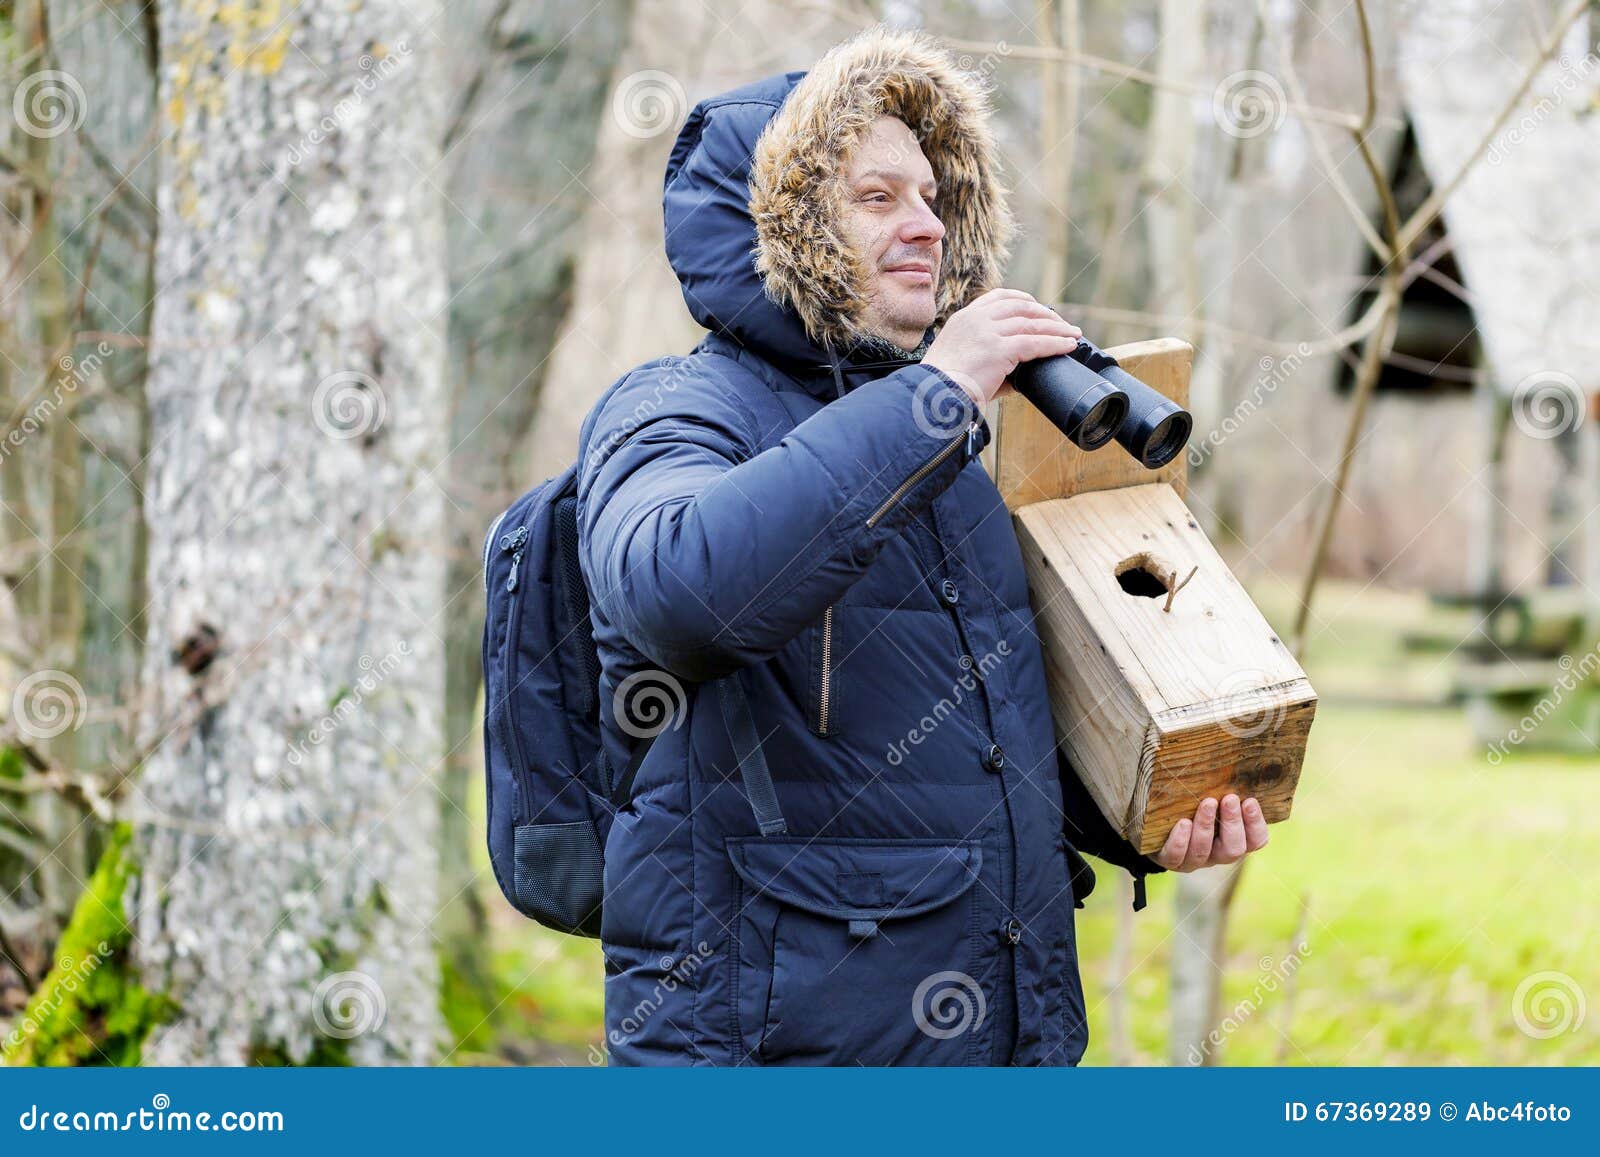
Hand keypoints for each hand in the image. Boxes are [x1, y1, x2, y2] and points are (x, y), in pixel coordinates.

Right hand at [923, 288, 1080, 407]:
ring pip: (1032, 323)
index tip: (1036, 306)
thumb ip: (988, 363)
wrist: (932, 397)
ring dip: (1057, 328)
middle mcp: (976, 319)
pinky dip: (1055, 343)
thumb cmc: (943, 388)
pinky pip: (1035, 342)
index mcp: (963, 319)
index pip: (998, 297)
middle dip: (1046, 314)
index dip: (1022, 300)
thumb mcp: (962, 363)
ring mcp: (987, 332)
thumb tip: (1018, 380)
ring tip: (1073, 335)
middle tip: (1063, 324)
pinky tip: (1068, 346)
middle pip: (1021, 306)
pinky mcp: (999, 349)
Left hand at [1151, 794, 1268, 871]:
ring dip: (1206, 826)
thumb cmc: (1192, 809)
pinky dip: (1180, 840)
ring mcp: (1193, 860)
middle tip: (1230, 799)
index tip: (1250, 801)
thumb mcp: (1211, 801)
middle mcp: (1216, 855)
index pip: (1255, 840)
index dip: (1255, 824)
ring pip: (1203, 851)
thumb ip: (1222, 792)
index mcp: (1232, 841)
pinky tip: (1183, 823)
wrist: (1156, 832)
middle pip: (1233, 849)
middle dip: (1233, 822)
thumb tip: (1231, 764)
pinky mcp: (1170, 860)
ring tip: (1207, 803)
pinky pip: (1175, 856)